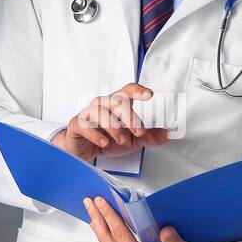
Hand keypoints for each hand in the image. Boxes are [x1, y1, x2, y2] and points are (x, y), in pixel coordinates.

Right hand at [51, 83, 169, 161]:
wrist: (82, 150)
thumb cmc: (106, 139)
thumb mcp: (131, 140)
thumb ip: (147, 137)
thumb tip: (165, 134)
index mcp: (116, 104)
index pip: (127, 91)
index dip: (138, 91)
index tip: (149, 95)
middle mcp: (102, 104)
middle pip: (117, 101)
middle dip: (130, 116)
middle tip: (139, 131)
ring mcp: (88, 113)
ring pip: (101, 112)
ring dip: (114, 127)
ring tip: (122, 140)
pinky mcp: (77, 125)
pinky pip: (85, 125)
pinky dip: (96, 134)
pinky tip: (104, 142)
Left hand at [84, 196, 199, 241]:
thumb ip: (173, 240)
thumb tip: (164, 228)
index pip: (119, 232)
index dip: (108, 215)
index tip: (100, 201)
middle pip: (105, 238)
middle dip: (96, 217)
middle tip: (89, 202)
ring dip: (98, 227)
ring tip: (93, 211)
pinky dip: (103, 238)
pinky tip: (101, 229)